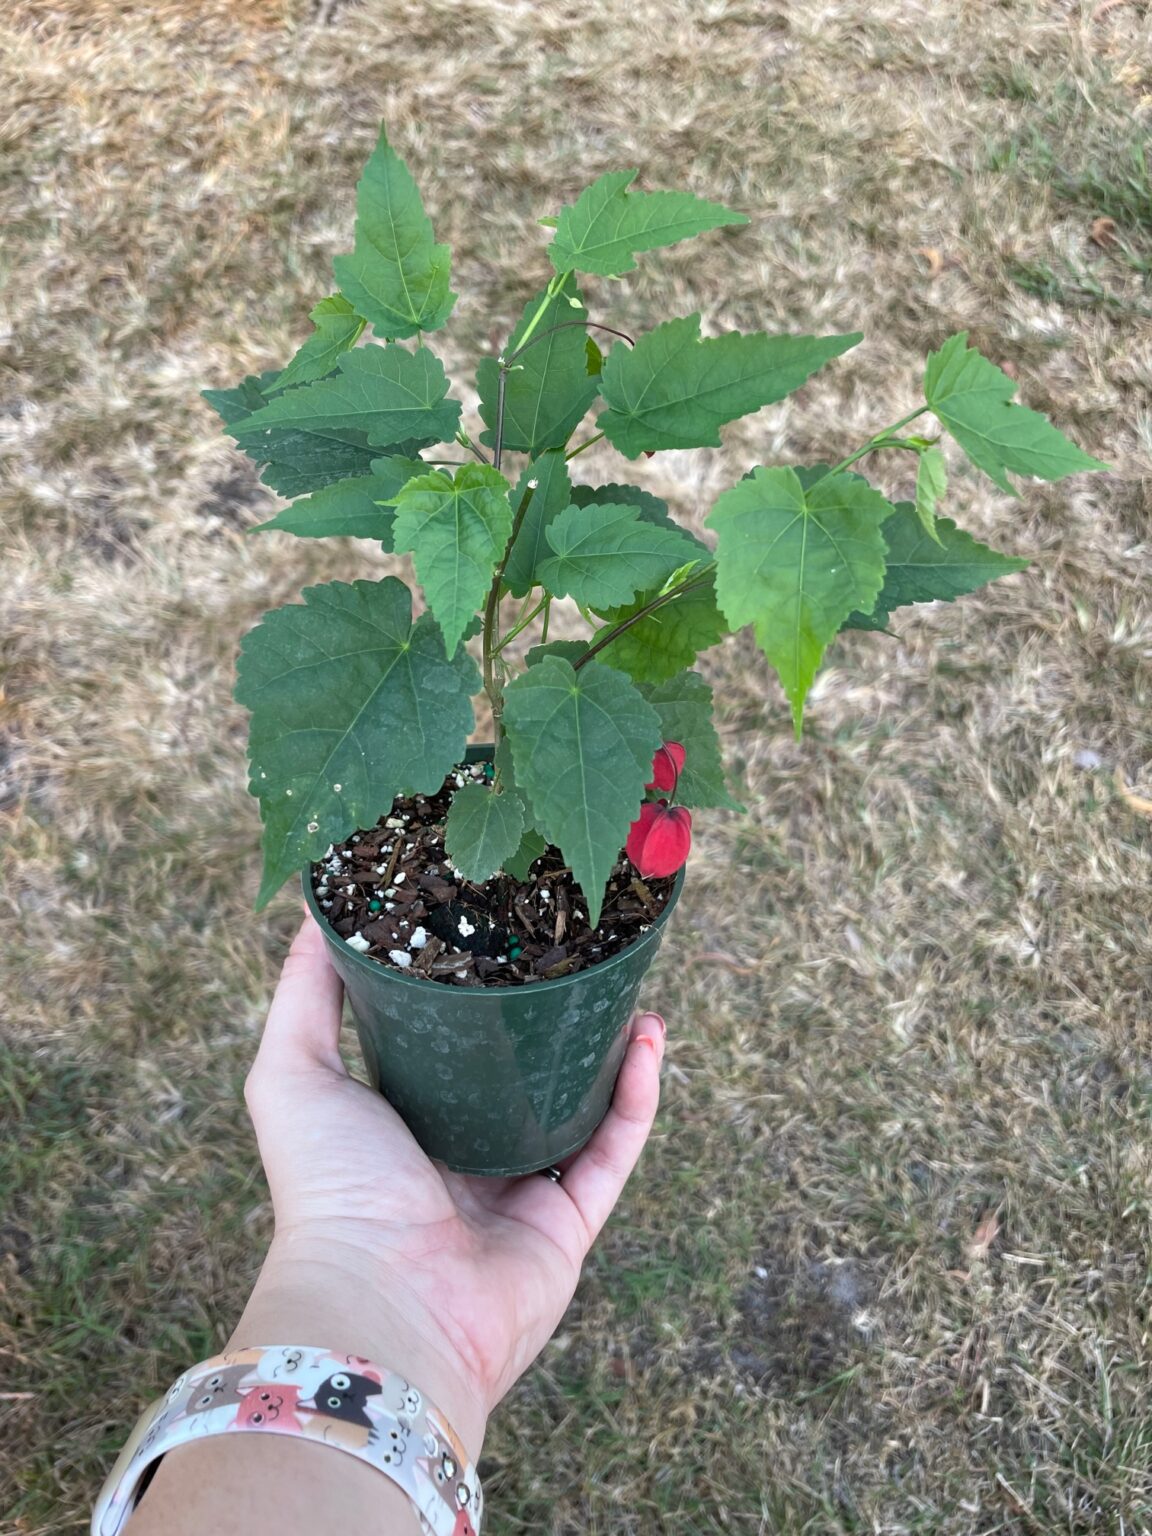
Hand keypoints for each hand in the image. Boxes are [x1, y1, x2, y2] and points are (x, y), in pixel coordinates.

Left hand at [238, 911, 665, 1456]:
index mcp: (403, 1126)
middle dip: (556, 1024)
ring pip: (581, 1110)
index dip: (479, 998)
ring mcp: (519, 1194)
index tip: (505, 938)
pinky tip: (650, 1041)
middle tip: (580, 960)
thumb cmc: (330, 1188)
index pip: (451, 1050)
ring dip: (612, 1054)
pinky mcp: (566, 1225)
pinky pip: (612, 1150)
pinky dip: (638, 1099)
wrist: (384, 1302)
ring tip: (634, 992)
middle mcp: (464, 1159)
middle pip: (523, 1078)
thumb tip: (315, 909)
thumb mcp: (296, 1072)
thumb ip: (305, 993)